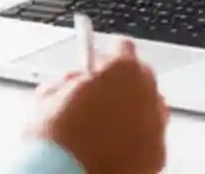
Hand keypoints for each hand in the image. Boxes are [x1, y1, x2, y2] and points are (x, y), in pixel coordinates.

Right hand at [25, 40, 167, 173]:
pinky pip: (149, 140)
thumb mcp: (46, 98)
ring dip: (133, 110)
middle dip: (122, 82)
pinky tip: (114, 147)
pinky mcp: (158, 156)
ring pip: (150, 109)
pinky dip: (136, 141)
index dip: (107, 55)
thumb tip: (70, 84)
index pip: (123, 48)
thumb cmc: (56, 140)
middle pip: (141, 77)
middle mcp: (147, 94)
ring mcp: (156, 127)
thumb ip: (65, 82)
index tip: (99, 62)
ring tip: (106, 125)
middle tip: (100, 94)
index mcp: (123, 71)